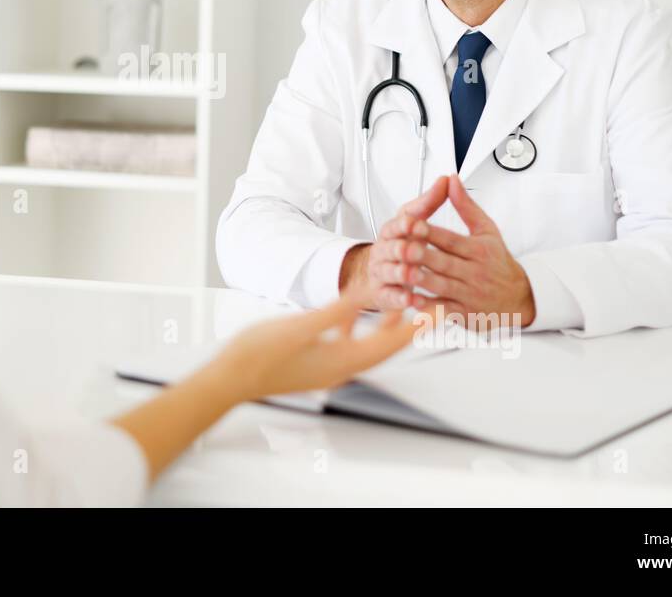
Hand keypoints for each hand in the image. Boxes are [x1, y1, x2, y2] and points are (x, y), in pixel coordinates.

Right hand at [210, 294, 423, 403]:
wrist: (231, 377)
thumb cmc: (260, 356)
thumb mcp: (302, 325)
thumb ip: (336, 310)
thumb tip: (363, 294)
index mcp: (342, 361)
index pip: (392, 343)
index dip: (418, 325)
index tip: (440, 311)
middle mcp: (341, 368)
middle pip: (386, 346)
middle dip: (410, 326)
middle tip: (430, 307)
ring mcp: (328, 367)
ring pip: (368, 344)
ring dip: (385, 326)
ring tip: (400, 305)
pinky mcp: (314, 363)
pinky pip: (345, 342)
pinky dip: (356, 326)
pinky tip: (350, 312)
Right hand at [340, 175, 449, 309]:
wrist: (380, 273)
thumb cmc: (402, 244)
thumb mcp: (413, 220)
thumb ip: (429, 202)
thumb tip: (446, 180)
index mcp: (392, 230)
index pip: (396, 224)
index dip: (406, 224)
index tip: (416, 223)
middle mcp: (384, 250)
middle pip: (391, 248)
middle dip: (403, 249)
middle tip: (415, 250)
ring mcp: (382, 272)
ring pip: (389, 272)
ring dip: (401, 273)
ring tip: (414, 275)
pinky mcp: (384, 294)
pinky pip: (391, 297)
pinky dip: (402, 299)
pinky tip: (413, 300)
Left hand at [380, 174, 535, 327]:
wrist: (519, 298)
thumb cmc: (498, 262)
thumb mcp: (487, 230)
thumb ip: (466, 206)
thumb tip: (451, 180)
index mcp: (478, 250)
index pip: (450, 239)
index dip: (430, 232)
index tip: (411, 223)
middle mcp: (474, 272)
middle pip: (443, 262)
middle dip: (422, 255)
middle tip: (401, 248)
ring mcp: (468, 294)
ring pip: (441, 286)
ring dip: (421, 280)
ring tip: (402, 272)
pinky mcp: (463, 312)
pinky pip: (443, 309)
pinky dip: (427, 307)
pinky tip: (411, 300)